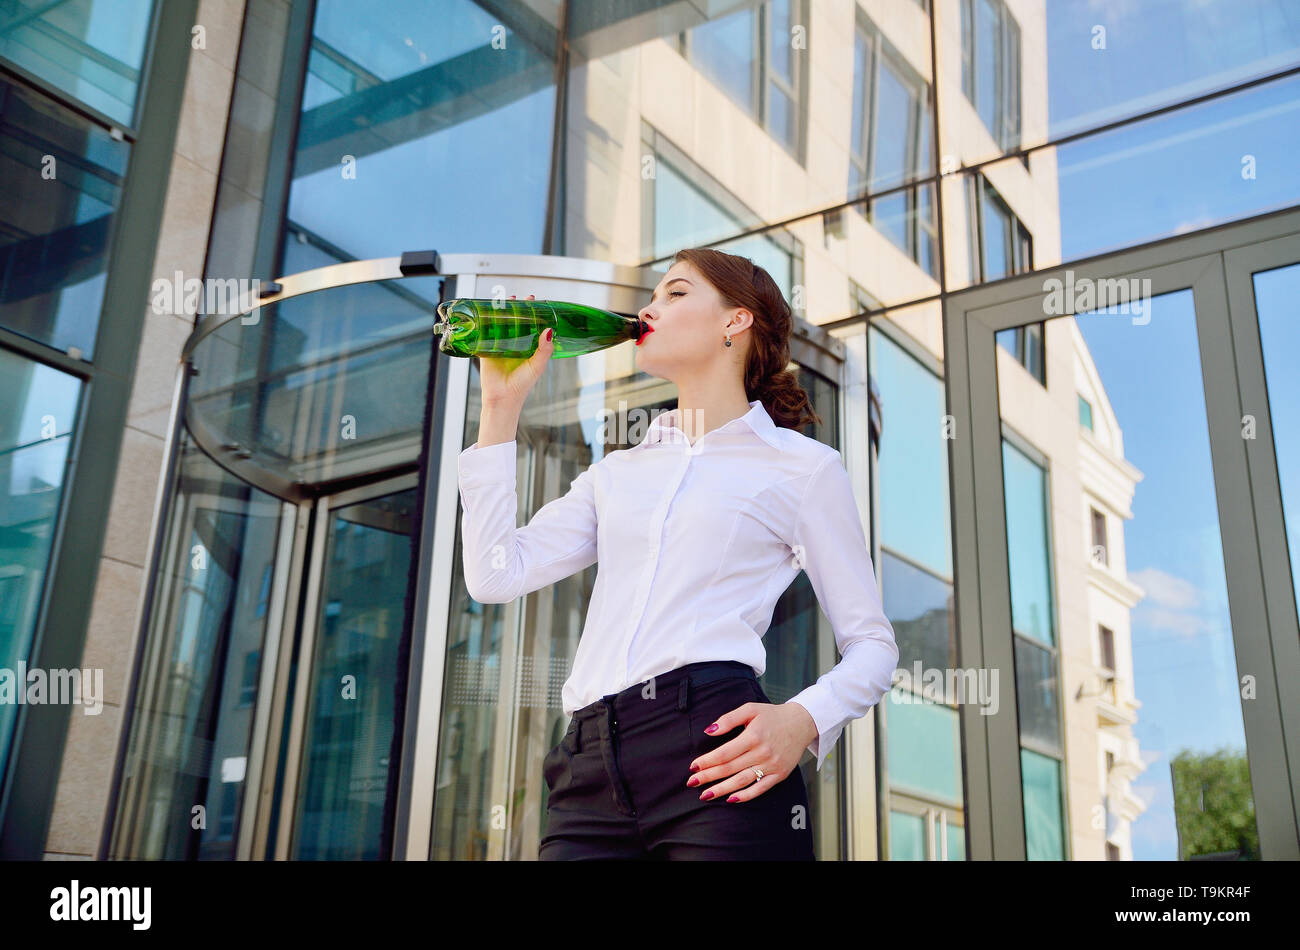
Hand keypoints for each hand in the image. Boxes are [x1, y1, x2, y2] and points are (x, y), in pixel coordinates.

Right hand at [478, 293, 554, 408]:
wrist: (502, 398)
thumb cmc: (521, 386)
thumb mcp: (537, 366)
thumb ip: (545, 350)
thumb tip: (549, 330)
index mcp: (529, 348)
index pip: (532, 327)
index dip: (533, 314)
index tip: (534, 302)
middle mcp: (515, 346)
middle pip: (516, 323)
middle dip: (517, 310)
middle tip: (519, 298)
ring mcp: (500, 347)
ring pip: (501, 325)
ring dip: (501, 313)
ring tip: (504, 301)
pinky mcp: (486, 349)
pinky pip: (486, 334)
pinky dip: (485, 323)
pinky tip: (486, 312)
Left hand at [685, 699, 818, 802]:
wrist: (802, 723)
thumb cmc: (773, 715)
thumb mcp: (750, 709)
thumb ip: (729, 719)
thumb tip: (709, 731)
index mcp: (753, 736)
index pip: (724, 753)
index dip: (707, 761)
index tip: (693, 767)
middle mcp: (762, 752)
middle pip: (730, 768)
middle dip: (709, 777)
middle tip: (692, 783)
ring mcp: (772, 765)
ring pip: (742, 781)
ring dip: (722, 789)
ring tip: (706, 794)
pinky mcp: (780, 775)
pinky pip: (760, 789)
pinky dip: (745, 796)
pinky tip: (731, 799)